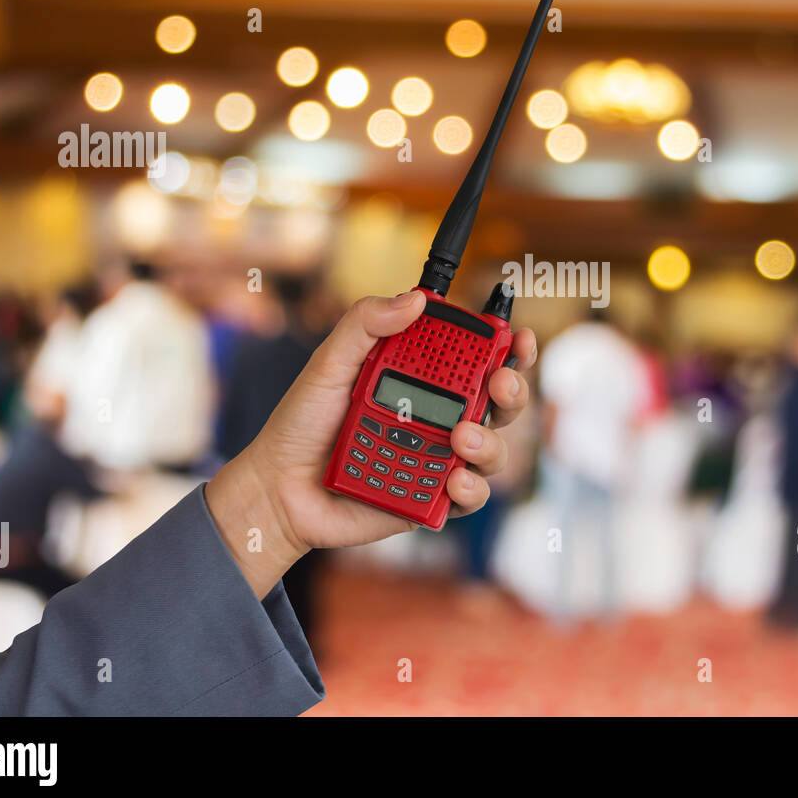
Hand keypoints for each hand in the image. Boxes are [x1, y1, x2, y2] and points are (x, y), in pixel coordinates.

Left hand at [206, 290, 536, 597]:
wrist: (278, 489)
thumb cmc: (302, 422)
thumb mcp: (329, 364)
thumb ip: (366, 324)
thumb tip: (417, 298)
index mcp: (422, 378)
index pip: (478, 356)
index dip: (507, 346)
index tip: (518, 336)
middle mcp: (439, 416)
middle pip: (500, 402)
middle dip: (513, 390)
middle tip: (500, 385)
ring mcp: (438, 458)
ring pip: (492, 449)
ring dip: (490, 442)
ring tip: (461, 440)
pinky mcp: (432, 500)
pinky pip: (469, 496)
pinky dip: (469, 489)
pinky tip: (451, 482)